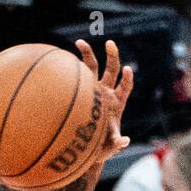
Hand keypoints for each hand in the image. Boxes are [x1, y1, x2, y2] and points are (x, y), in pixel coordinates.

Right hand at [74, 38, 133, 166]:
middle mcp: (106, 92)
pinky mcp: (80, 91)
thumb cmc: (101, 147)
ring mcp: (93, 89)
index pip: (126, 87)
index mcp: (117, 103)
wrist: (87, 146)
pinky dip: (72, 66)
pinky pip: (77, 76)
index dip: (128, 78)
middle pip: (112, 70)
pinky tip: (63, 59)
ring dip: (87, 53)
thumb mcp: (109, 147)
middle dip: (112, 56)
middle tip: (110, 43)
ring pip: (92, 67)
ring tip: (79, 43)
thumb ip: (117, 143)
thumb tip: (125, 141)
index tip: (128, 69)